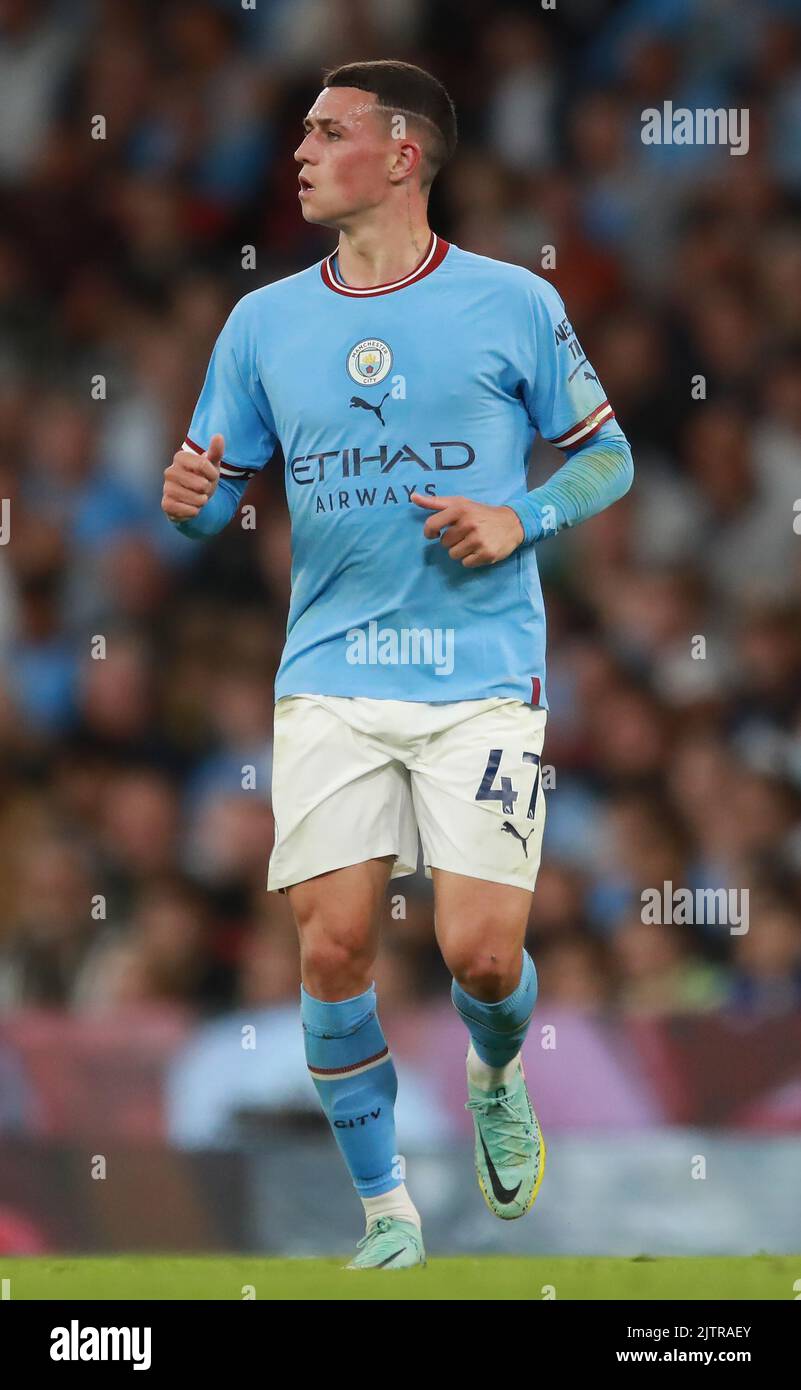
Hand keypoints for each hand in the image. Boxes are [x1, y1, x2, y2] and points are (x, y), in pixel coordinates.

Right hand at [161, 434, 223, 520]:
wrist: (193, 499)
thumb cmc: (203, 478)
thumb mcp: (212, 465)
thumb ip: (216, 451)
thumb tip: (218, 436)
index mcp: (180, 457)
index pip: (204, 464)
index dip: (213, 474)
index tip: (210, 476)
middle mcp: (170, 471)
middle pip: (201, 484)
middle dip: (207, 490)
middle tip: (202, 489)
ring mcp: (166, 488)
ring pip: (196, 499)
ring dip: (202, 501)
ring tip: (197, 498)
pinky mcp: (166, 504)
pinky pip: (189, 510)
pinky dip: (195, 511)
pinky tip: (191, 507)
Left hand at [410, 492, 524, 566]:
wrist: (512, 523)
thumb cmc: (481, 513)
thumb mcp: (460, 503)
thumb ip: (435, 502)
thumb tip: (412, 497)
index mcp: (460, 510)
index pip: (432, 525)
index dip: (429, 532)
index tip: (434, 534)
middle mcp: (469, 524)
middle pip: (444, 543)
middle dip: (451, 541)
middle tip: (465, 534)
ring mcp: (478, 540)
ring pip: (453, 554)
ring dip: (460, 551)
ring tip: (472, 542)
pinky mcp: (486, 554)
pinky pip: (465, 563)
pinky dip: (470, 559)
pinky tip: (479, 549)